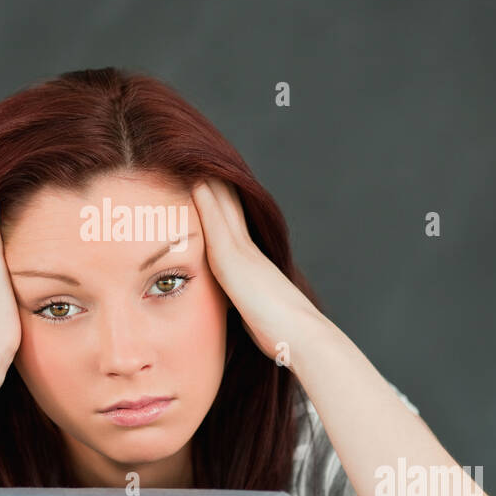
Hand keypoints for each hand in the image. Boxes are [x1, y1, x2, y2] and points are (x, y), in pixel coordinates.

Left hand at [191, 178, 325, 368]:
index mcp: (253, 265)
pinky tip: (196, 181)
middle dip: (216, 186)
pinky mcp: (234, 260)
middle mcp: (250, 253)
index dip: (223, 205)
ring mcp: (243, 254)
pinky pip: (216, 223)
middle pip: (230, 209)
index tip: (210, 184)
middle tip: (199, 160)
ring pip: (223, 208)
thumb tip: (240, 314)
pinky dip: (206, 201)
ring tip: (193, 158)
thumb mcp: (256, 317)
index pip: (234, 227)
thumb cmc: (282, 335)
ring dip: (209, 183)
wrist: (301, 337)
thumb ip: (245, 308)